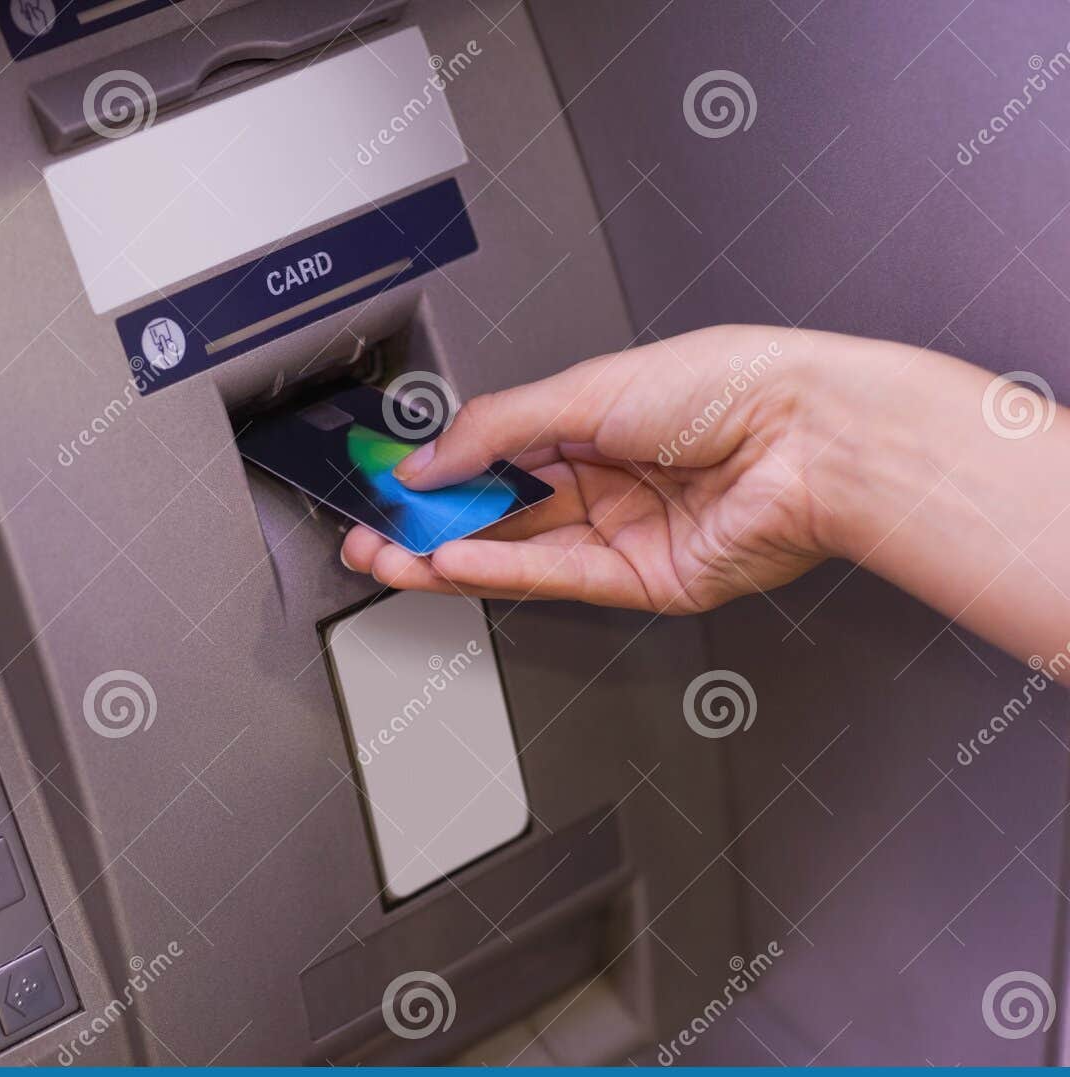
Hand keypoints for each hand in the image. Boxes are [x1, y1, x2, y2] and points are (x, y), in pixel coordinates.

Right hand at [341, 326, 896, 611]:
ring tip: (390, 553)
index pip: (497, 451)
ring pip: (518, 549)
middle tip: (374, 529)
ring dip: (449, 552)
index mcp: (597, 418)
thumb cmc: (732, 388)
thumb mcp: (585, 390)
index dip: (441, 468)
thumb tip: (429, 455)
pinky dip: (500, 570)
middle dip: (431, 519)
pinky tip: (451, 561)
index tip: (392, 480)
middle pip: (500, 507)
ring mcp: (625, 531)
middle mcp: (609, 476)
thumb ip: (495, 428)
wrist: (810, 438)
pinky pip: (557, 578)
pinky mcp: (644, 581)